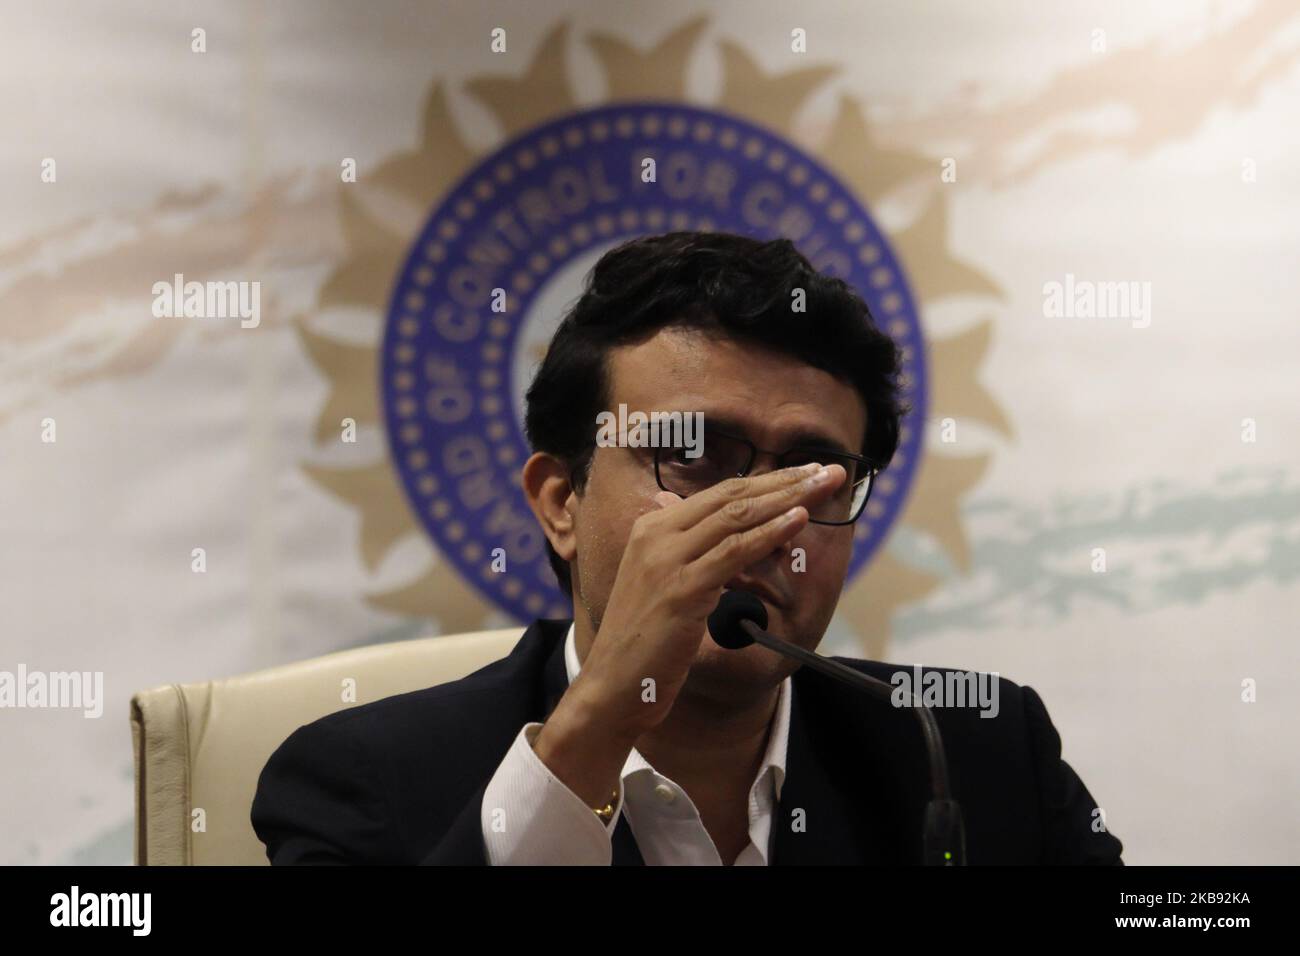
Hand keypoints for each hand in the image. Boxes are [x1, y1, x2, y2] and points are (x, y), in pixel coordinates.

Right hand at [532, 461, 845, 806]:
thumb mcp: (664, 584)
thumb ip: (687, 551)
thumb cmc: (645, 641)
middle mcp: (656, 533)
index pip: (720, 492)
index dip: (767, 480)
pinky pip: (734, 552)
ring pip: (737, 516)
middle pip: (733, 495)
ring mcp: (666, 559)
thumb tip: (711, 526)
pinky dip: (770, 532)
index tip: (805, 473)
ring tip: (823, 486)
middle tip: (827, 471)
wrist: (614, 685)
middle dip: (785, 480)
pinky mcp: (681, 588)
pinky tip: (798, 519)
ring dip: (786, 498)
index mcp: (651, 526)